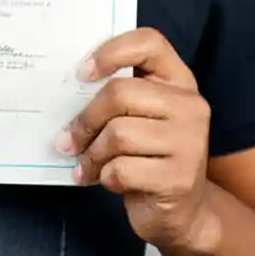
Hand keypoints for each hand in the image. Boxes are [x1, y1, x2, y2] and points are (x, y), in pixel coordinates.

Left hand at [55, 27, 212, 250]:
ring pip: (117, 135)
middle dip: (85, 120)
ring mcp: (189, 143)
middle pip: (120, 94)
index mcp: (179, 81)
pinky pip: (122, 170)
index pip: (149, 43)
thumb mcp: (140, 118)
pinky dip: (104, 177)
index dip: (110, 52)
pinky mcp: (178, 179)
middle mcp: (190, 106)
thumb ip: (117, 98)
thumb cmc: (149, 156)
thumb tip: (64, 90)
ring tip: (86, 165)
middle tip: (67, 140)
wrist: (181, 212)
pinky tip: (105, 180)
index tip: (81, 74)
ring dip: (92, 154)